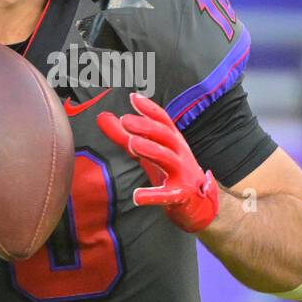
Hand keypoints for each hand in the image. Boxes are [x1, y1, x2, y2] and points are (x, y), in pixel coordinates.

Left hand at [96, 92, 218, 232]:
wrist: (200, 204)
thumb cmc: (171, 173)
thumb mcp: (148, 152)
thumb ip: (124, 136)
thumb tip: (102, 117)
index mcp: (173, 141)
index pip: (163, 120)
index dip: (149, 108)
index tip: (133, 97)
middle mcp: (180, 153)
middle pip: (165, 135)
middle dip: (146, 126)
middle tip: (125, 120)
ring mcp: (182, 174)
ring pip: (167, 158)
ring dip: (151, 150)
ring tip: (132, 144)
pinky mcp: (180, 195)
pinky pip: (167, 195)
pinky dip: (153, 195)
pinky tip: (137, 196)